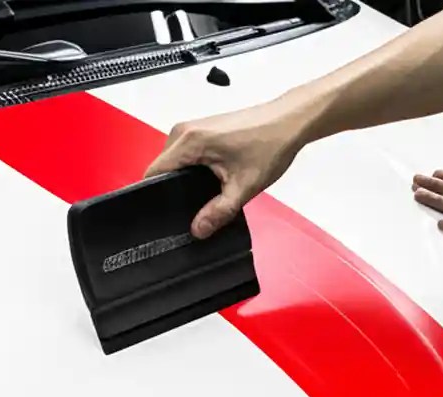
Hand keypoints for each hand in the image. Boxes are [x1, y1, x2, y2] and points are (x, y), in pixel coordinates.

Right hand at [146, 99, 307, 238]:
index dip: (154, 195)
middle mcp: (185, 131)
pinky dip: (192, 169)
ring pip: (173, 162)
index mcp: (189, 141)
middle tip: (194, 207)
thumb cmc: (270, 144)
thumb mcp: (243, 186)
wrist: (289, 121)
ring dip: (183, 179)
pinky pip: (184, 154)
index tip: (164, 212)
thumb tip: (197, 230)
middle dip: (171, 189)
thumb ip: (218, 212)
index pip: (153, 172)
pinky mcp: (202, 130)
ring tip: (207, 192)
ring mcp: (192, 128)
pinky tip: (212, 179)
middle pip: (161, 168)